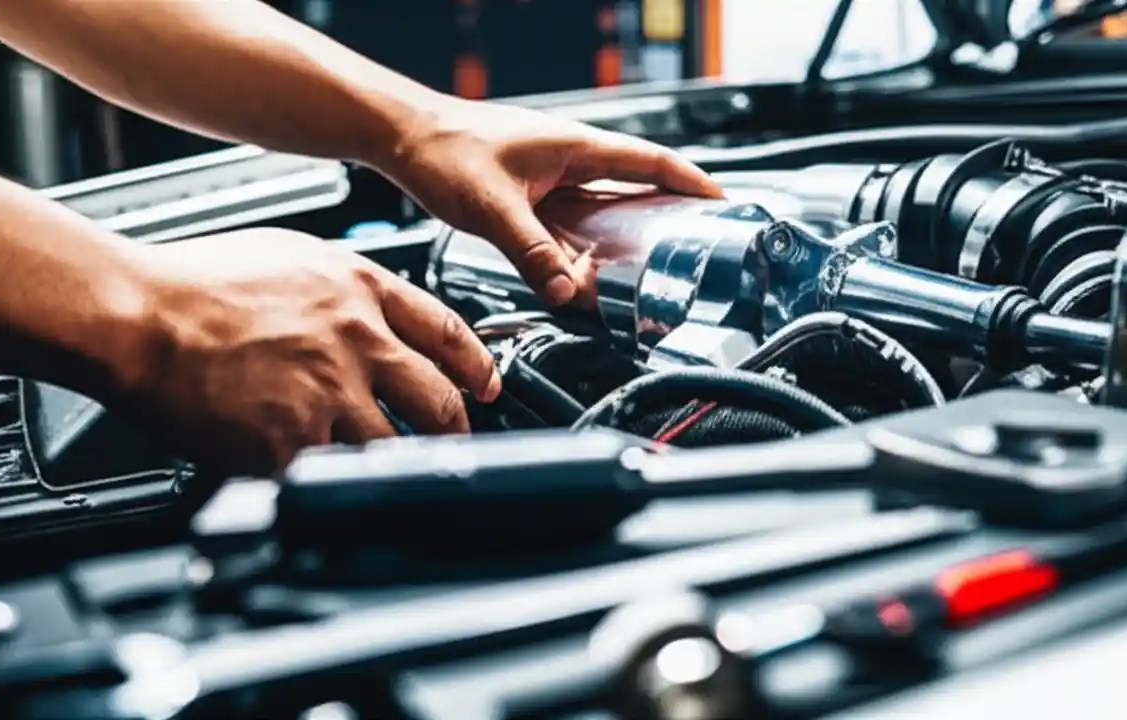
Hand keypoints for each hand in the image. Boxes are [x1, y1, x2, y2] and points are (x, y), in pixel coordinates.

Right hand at [113, 229, 498, 475]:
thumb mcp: (293, 257)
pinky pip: (330, 477)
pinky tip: (324, 483)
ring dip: (395, 464)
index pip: (449, 333)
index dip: (477, 367)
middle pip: (440, 401)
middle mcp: (359, 344)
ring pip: (394, 449)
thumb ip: (347, 291)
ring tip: (387, 472)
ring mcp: (330, 397)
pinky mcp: (293, 443)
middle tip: (451, 442)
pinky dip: (331, 485)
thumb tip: (378, 317)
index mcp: (362, 293)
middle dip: (454, 430)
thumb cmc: (196, 283)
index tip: (485, 385)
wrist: (139, 315)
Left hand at [378, 97, 723, 304]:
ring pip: (606, 210)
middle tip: (695, 249)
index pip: (653, 161)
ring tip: (651, 269)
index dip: (693, 183)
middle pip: (638, 188)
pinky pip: (575, 224)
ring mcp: (554, 177)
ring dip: (627, 237)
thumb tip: (565, 289)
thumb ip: (531, 251)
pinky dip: (590, 246)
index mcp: (576, 147)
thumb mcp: (491, 206)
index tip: (723, 205)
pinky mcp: (534, 195)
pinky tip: (591, 271)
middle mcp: (572, 159)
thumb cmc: (443, 149)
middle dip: (669, 216)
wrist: (403, 138)